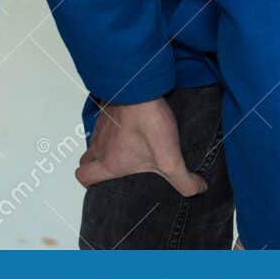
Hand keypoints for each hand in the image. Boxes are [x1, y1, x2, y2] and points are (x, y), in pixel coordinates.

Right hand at [75, 97, 206, 195]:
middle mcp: (99, 146)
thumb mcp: (170, 159)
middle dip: (95, 166)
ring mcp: (100, 128)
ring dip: (105, 148)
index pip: (83, 177)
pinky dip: (112, 131)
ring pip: (95, 143)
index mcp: (109, 162)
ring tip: (129, 149)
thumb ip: (184, 181)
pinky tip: (132, 129)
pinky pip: (103, 127)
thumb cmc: (147, 123)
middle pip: (86, 161)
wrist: (138, 88)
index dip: (90, 183)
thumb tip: (196, 189)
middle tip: (117, 168)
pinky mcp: (106, 113)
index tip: (105, 186)